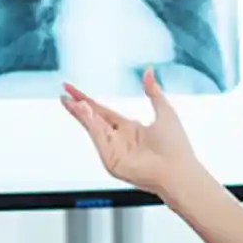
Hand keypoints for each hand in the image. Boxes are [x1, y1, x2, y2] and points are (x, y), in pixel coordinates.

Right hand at [60, 67, 199, 197]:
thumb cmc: (176, 147)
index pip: (102, 111)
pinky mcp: (111, 161)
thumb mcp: (164, 110)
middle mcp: (119, 139)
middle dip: (78, 107)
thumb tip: (148, 71)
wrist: (178, 171)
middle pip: (92, 119)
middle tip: (64, 94)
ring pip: (93, 128)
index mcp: (130, 129)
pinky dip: (90, 125)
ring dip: (82, 114)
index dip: (87, 100)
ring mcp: (114, 151)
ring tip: (71, 100)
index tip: (72, 90)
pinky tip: (85, 111)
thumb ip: (153, 91)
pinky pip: (98, 139)